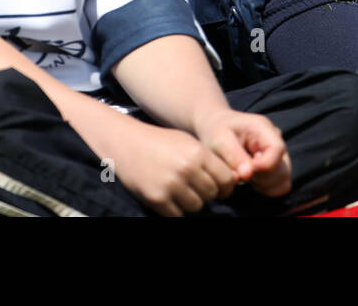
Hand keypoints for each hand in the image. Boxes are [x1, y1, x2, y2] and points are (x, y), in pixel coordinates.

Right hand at [106, 116, 236, 215]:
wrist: (126, 143)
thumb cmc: (160, 142)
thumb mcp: (188, 143)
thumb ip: (208, 160)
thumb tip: (230, 181)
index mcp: (198, 152)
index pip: (227, 178)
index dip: (226, 186)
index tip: (221, 189)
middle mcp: (187, 169)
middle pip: (212, 194)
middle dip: (207, 193)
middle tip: (196, 188)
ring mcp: (171, 185)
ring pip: (197, 206)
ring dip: (192, 202)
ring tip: (181, 191)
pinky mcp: (157, 199)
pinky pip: (178, 215)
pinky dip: (176, 210)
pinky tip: (170, 197)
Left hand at [194, 109, 291, 197]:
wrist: (215, 127)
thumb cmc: (217, 130)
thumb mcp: (219, 138)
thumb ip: (233, 155)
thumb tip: (247, 175)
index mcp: (263, 128)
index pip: (277, 150)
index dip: (264, 166)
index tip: (244, 173)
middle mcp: (275, 140)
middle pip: (283, 168)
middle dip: (262, 178)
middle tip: (241, 174)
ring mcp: (277, 153)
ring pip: (284, 179)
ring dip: (264, 185)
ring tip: (245, 177)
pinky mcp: (275, 165)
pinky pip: (281, 185)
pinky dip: (267, 188)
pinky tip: (252, 181)